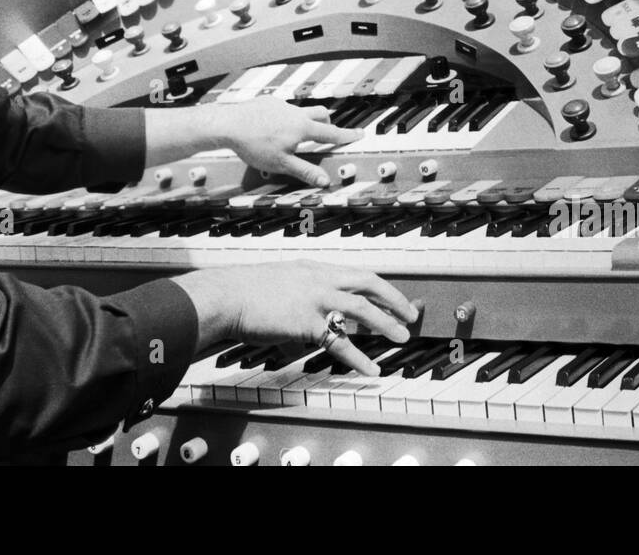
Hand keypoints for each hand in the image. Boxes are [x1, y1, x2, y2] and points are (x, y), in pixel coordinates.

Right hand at [173, 260, 419, 374]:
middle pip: (369, 283)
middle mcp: (320, 279)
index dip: (379, 286)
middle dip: (393, 299)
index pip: (356, 274)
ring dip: (386, 324)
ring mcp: (316, 299)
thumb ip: (300, 291)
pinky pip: (341, 343)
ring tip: (402, 338)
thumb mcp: (280, 280)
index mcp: (314, 268)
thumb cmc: (246, 291)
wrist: (227, 295)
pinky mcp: (307, 323)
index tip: (393, 297)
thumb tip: (309, 310)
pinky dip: (359, 358)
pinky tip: (372, 369)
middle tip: (410, 314)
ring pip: (362, 310)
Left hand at [207, 96, 362, 186]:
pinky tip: (271, 128)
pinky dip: (284, 118)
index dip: (347, 135)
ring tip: (296, 134)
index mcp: (303, 128)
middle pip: (321, 115)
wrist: (228, 124)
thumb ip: (305, 171)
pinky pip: (283, 108)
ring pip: (301, 111)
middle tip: (329, 133)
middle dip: (328, 123)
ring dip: (305, 120)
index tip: (360, 134)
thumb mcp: (281, 164)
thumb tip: (325, 181)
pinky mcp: (267, 102)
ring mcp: (281, 105)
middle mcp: (295, 113)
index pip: (331, 133)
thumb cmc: (254, 145)